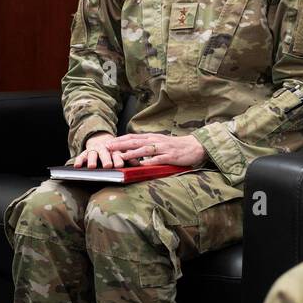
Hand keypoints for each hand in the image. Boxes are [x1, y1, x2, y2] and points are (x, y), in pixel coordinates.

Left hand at [71, 132, 206, 168]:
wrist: (196, 146)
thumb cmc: (177, 147)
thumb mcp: (160, 143)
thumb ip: (148, 146)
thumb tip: (132, 150)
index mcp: (152, 138)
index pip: (132, 137)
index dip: (118, 140)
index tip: (106, 143)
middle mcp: (155, 141)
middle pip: (134, 141)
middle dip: (119, 145)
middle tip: (106, 148)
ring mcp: (163, 148)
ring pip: (144, 149)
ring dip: (131, 153)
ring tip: (120, 156)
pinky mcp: (170, 156)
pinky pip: (158, 159)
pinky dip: (149, 162)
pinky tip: (141, 165)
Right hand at [72, 132, 125, 168]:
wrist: (102, 140)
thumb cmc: (115, 150)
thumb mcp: (122, 152)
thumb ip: (129, 158)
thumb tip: (138, 164)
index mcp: (115, 149)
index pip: (117, 154)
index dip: (119, 159)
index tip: (120, 165)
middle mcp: (104, 149)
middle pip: (105, 154)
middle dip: (106, 159)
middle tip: (107, 166)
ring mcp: (94, 150)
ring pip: (93, 154)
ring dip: (92, 160)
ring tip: (92, 166)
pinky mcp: (86, 152)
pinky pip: (81, 156)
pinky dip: (79, 160)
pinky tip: (77, 166)